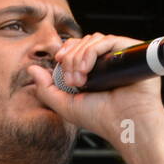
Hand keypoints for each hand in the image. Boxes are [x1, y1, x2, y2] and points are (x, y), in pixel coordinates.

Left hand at [27, 32, 163, 141]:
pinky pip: (107, 40)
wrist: (125, 124)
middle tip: (72, 81)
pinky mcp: (131, 52)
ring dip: (79, 57)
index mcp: (94, 70)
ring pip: (93, 40)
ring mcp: (119, 56)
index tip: (58, 60)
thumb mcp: (65, 105)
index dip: (65, 50)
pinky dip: (91, 52)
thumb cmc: (101, 118)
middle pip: (82, 42)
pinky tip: (88, 70)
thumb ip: (45, 88)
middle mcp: (107, 61)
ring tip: (80, 80)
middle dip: (70, 58)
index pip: (76, 48)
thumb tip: (32, 69)